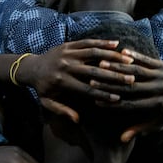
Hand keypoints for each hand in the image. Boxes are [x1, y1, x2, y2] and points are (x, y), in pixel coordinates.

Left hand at [19, 40, 135, 122]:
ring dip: (113, 57)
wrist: (31, 68)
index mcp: (61, 82)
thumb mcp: (47, 102)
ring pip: (94, 53)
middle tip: (132, 79)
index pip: (87, 90)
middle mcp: (66, 66)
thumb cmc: (42, 88)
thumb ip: (62, 110)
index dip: (103, 95)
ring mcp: (67, 53)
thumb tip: (77, 119)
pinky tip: (116, 44)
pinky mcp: (68, 45)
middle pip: (94, 71)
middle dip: (114, 76)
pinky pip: (87, 42)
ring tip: (129, 60)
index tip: (118, 98)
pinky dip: (102, 42)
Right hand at [90, 49, 162, 141]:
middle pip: (131, 86)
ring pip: (137, 71)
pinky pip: (147, 59)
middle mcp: (160, 90)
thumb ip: (139, 130)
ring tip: (101, 63)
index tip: (96, 101)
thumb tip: (121, 139)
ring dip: (118, 66)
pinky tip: (120, 51)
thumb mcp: (157, 125)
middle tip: (92, 80)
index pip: (130, 104)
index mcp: (157, 105)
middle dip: (110, 83)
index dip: (112, 103)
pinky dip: (134, 55)